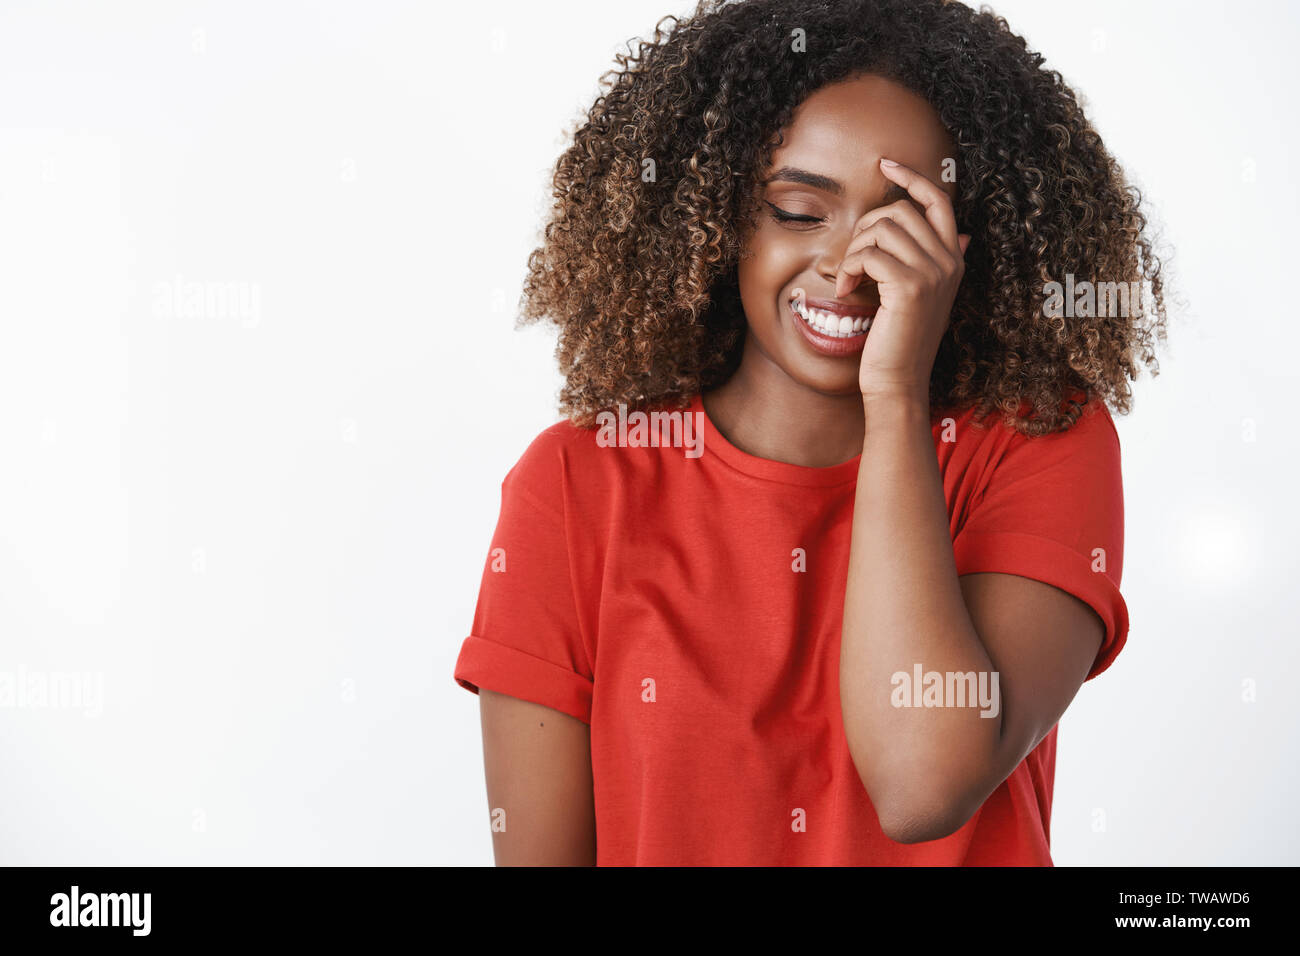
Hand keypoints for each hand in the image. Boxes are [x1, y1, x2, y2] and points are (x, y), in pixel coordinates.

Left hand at [835, 158, 968, 400]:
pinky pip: (870, 254)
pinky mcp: (910, 286)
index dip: (912, 178)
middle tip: (853, 261)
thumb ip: (935, 263)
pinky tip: (848, 292)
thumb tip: (962, 234)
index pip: (938, 201)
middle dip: (865, 229)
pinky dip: (850, 268)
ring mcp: (933, 272)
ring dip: (855, 251)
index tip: (885, 165)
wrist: (897, 383)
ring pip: (882, 229)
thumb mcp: (923, 297)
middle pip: (899, 211)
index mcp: (953, 260)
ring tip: (850, 280)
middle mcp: (948, 261)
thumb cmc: (899, 342)